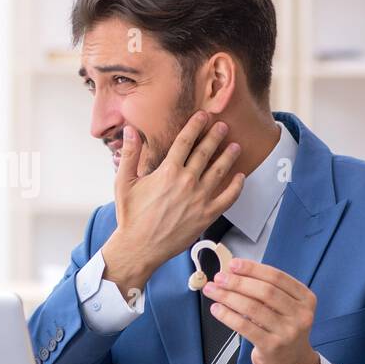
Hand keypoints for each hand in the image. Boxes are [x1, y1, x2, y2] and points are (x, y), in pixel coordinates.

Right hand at [101, 111, 243, 299]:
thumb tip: (129, 130)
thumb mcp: (124, 182)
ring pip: (220, 171)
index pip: (185, 141)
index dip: (195, 126)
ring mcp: (199, 199)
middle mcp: (187, 182)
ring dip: (229, 157)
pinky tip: (240, 177)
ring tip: (236, 147)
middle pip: (206, 152)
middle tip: (224, 126)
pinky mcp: (207, 216)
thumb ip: (130, 154)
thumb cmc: (130, 216)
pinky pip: (228, 198)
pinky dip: (236, 186)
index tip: (203, 116)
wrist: (139, 247)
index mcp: (168, 171)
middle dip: (216, 136)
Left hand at [202, 258, 319, 363]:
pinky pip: (245, 326)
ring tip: (212, 290)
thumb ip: (267, 291)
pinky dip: (227, 315)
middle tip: (218, 277)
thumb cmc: (284, 331)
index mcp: (305, 299)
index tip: (233, 264)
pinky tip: (217, 309)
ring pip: (253, 308)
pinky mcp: (272, 347)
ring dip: (228, 296)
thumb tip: (234, 272)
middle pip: (265, 291)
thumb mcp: (286, 308)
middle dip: (238, 282)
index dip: (252, 269)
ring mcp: (288, 332)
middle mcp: (300, 315)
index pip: (277, 277)